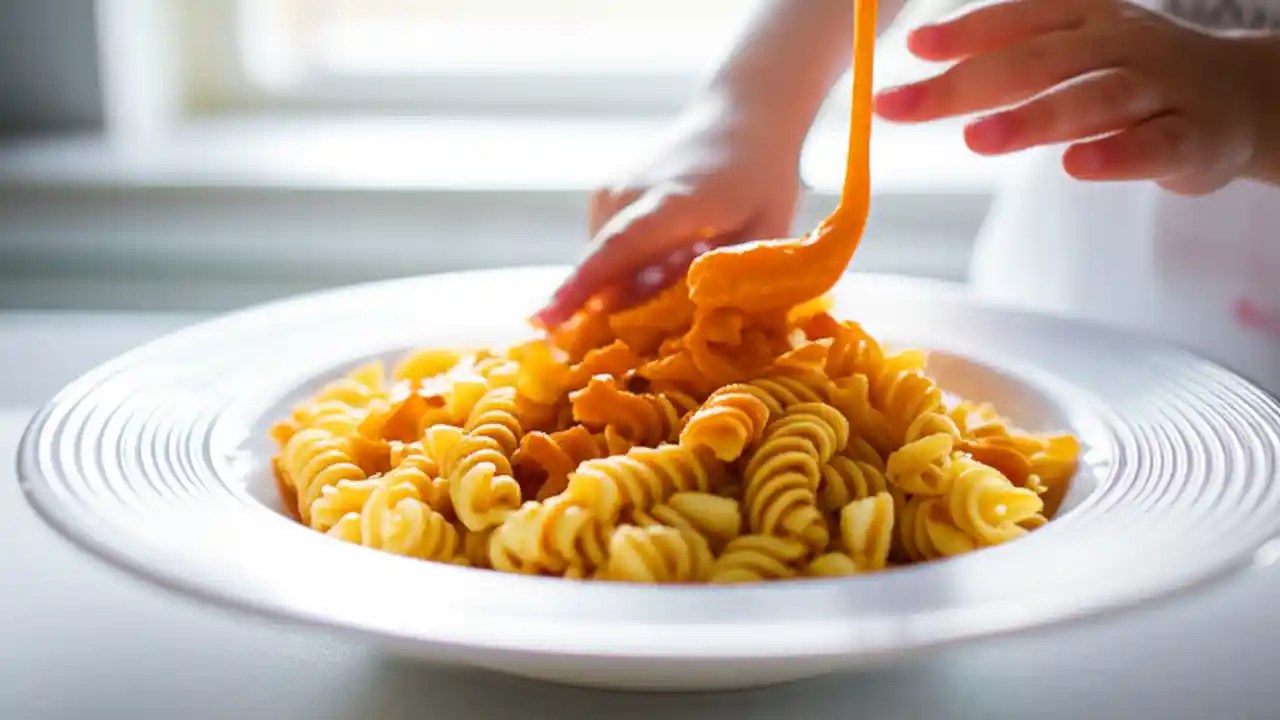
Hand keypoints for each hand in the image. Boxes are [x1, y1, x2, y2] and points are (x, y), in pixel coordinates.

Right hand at [533, 98, 802, 325]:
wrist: (739, 116)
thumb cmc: (760, 179)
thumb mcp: (763, 233)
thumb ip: (724, 276)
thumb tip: (681, 324)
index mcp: (672, 201)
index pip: (618, 248)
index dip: (582, 288)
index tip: (546, 320)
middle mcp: (628, 192)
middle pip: (605, 269)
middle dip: (621, 310)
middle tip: (671, 317)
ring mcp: (610, 190)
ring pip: (604, 265)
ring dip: (634, 285)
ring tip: (685, 262)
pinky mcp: (603, 196)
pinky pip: (606, 251)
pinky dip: (630, 266)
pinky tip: (669, 250)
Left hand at [873, 0, 1272, 194]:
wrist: (1244, 97)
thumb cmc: (1135, 77)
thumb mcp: (1074, 51)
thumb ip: (1007, 58)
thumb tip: (923, 62)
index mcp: (1085, 17)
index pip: (1015, 20)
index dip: (963, 33)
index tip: (911, 51)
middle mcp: (1119, 44)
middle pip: (1034, 62)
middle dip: (963, 85)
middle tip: (904, 106)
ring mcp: (1158, 89)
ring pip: (1092, 99)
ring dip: (1032, 119)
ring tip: (976, 138)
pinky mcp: (1191, 138)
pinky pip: (1153, 146)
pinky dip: (1117, 156)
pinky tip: (1077, 167)